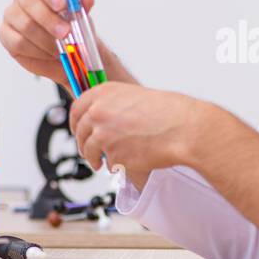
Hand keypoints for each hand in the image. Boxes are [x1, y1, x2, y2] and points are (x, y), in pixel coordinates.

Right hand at [0, 0, 96, 88]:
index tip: (62, 6)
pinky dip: (36, 50)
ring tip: (60, 50)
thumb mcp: (82, 19)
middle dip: (48, 19)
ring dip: (45, 40)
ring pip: (24, 24)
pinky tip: (47, 54)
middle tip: (65, 33)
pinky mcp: (6, 34)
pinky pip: (17, 41)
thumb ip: (82, 7)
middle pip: (28, 0)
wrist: (68, 55)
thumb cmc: (72, 31)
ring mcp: (12, 15)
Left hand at [69, 82, 206, 181]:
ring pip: (89, 150)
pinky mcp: (113, 154)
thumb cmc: (169, 112)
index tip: (78, 129)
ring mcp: (104, 134)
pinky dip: (114, 165)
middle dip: (83, 143)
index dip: (76, 121)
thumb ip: (114, 105)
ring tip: (101, 163)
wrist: (183, 129)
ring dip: (93, 158)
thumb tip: (104, 117)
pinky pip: (108, 162)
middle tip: (90, 150)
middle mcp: (99, 112)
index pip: (77, 107)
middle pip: (80, 131)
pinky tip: (125, 162)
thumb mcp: (135, 96)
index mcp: (104, 93)